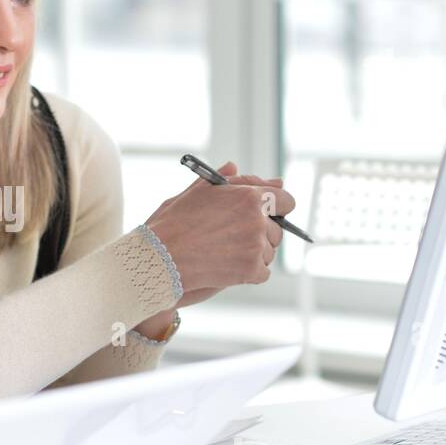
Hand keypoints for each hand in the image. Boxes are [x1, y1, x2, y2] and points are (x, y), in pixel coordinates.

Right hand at [145, 160, 294, 306]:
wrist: (159, 257)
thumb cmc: (173, 222)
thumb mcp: (197, 191)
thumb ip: (228, 180)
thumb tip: (245, 171)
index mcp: (250, 196)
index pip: (286, 201)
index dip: (276, 208)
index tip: (267, 215)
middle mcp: (258, 220)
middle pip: (277, 230)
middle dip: (261, 233)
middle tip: (233, 238)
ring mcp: (256, 247)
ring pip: (269, 252)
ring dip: (255, 254)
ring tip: (225, 253)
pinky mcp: (252, 270)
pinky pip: (262, 272)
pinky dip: (249, 273)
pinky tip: (228, 268)